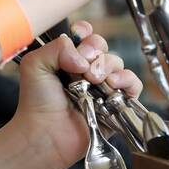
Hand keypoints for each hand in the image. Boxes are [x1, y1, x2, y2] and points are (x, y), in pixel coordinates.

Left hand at [1, 20, 141, 168]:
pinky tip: (112, 86)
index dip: (86, 35)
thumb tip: (83, 56)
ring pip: (117, 63)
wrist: (45, 133)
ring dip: (107, 68)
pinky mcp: (116, 104)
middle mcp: (86, 70)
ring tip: (94, 81)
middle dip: (95, 53)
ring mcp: (102, 87)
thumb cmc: (36, 103)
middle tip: (83, 69)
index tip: (79, 45)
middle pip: (103, 47)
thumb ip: (57, 47)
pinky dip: (127, 81)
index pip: (85, 35)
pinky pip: (133, 85)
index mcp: (68, 58)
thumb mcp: (35, 64)